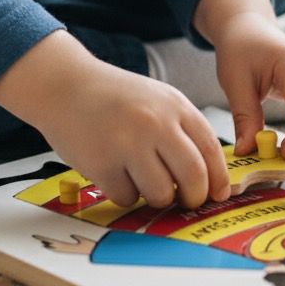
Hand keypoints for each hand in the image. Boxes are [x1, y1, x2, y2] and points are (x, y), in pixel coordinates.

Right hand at [0, 31, 230, 209]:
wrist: (66, 86)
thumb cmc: (114, 98)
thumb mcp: (157, 100)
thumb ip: (182, 131)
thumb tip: (209, 178)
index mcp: (174, 105)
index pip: (210, 148)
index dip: (218, 178)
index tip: (217, 194)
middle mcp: (155, 123)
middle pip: (193, 177)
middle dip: (193, 197)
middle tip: (185, 199)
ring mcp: (128, 143)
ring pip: (161, 194)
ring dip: (155, 196)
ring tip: (140, 177)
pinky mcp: (102, 164)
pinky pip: (127, 198)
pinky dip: (124, 193)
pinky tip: (115, 172)